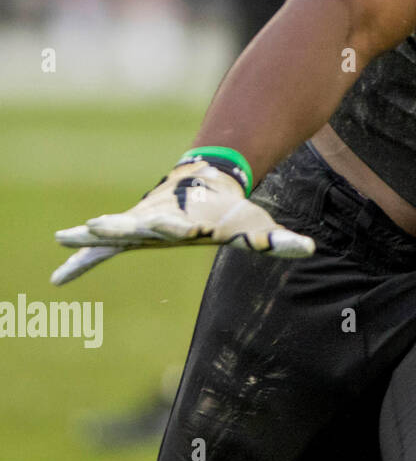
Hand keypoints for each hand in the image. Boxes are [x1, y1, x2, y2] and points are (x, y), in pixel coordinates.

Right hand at [52, 158, 313, 284]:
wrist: (207, 181)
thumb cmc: (233, 211)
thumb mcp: (256, 227)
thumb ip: (280, 241)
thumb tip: (311, 250)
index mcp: (188, 221)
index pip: (178, 225)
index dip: (174, 227)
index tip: (168, 228)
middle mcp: (160, 220)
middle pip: (139, 224)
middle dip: (122, 226)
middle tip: (97, 226)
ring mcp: (141, 224)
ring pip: (114, 232)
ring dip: (91, 237)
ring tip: (64, 238)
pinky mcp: (132, 231)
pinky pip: (103, 250)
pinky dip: (83, 260)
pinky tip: (59, 278)